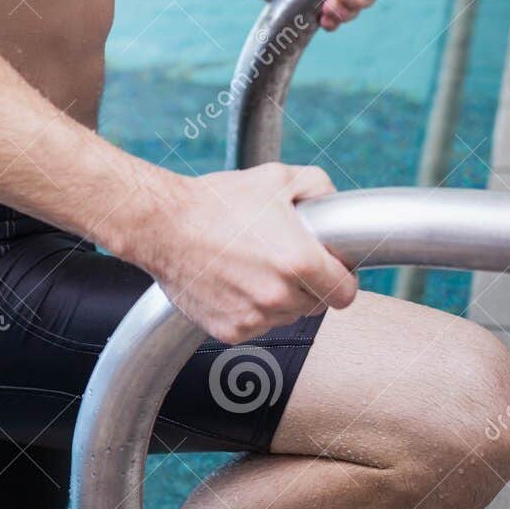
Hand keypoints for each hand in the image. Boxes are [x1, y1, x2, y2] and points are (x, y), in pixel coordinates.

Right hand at [148, 163, 356, 342]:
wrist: (163, 225)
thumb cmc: (215, 202)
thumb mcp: (276, 178)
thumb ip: (318, 188)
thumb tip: (336, 208)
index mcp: (299, 261)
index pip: (346, 293)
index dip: (342, 279)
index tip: (332, 270)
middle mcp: (280, 295)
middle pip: (317, 305)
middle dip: (309, 285)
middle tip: (285, 260)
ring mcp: (255, 317)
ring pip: (287, 316)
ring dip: (280, 298)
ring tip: (254, 266)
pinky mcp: (231, 330)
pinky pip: (257, 325)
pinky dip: (251, 308)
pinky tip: (235, 281)